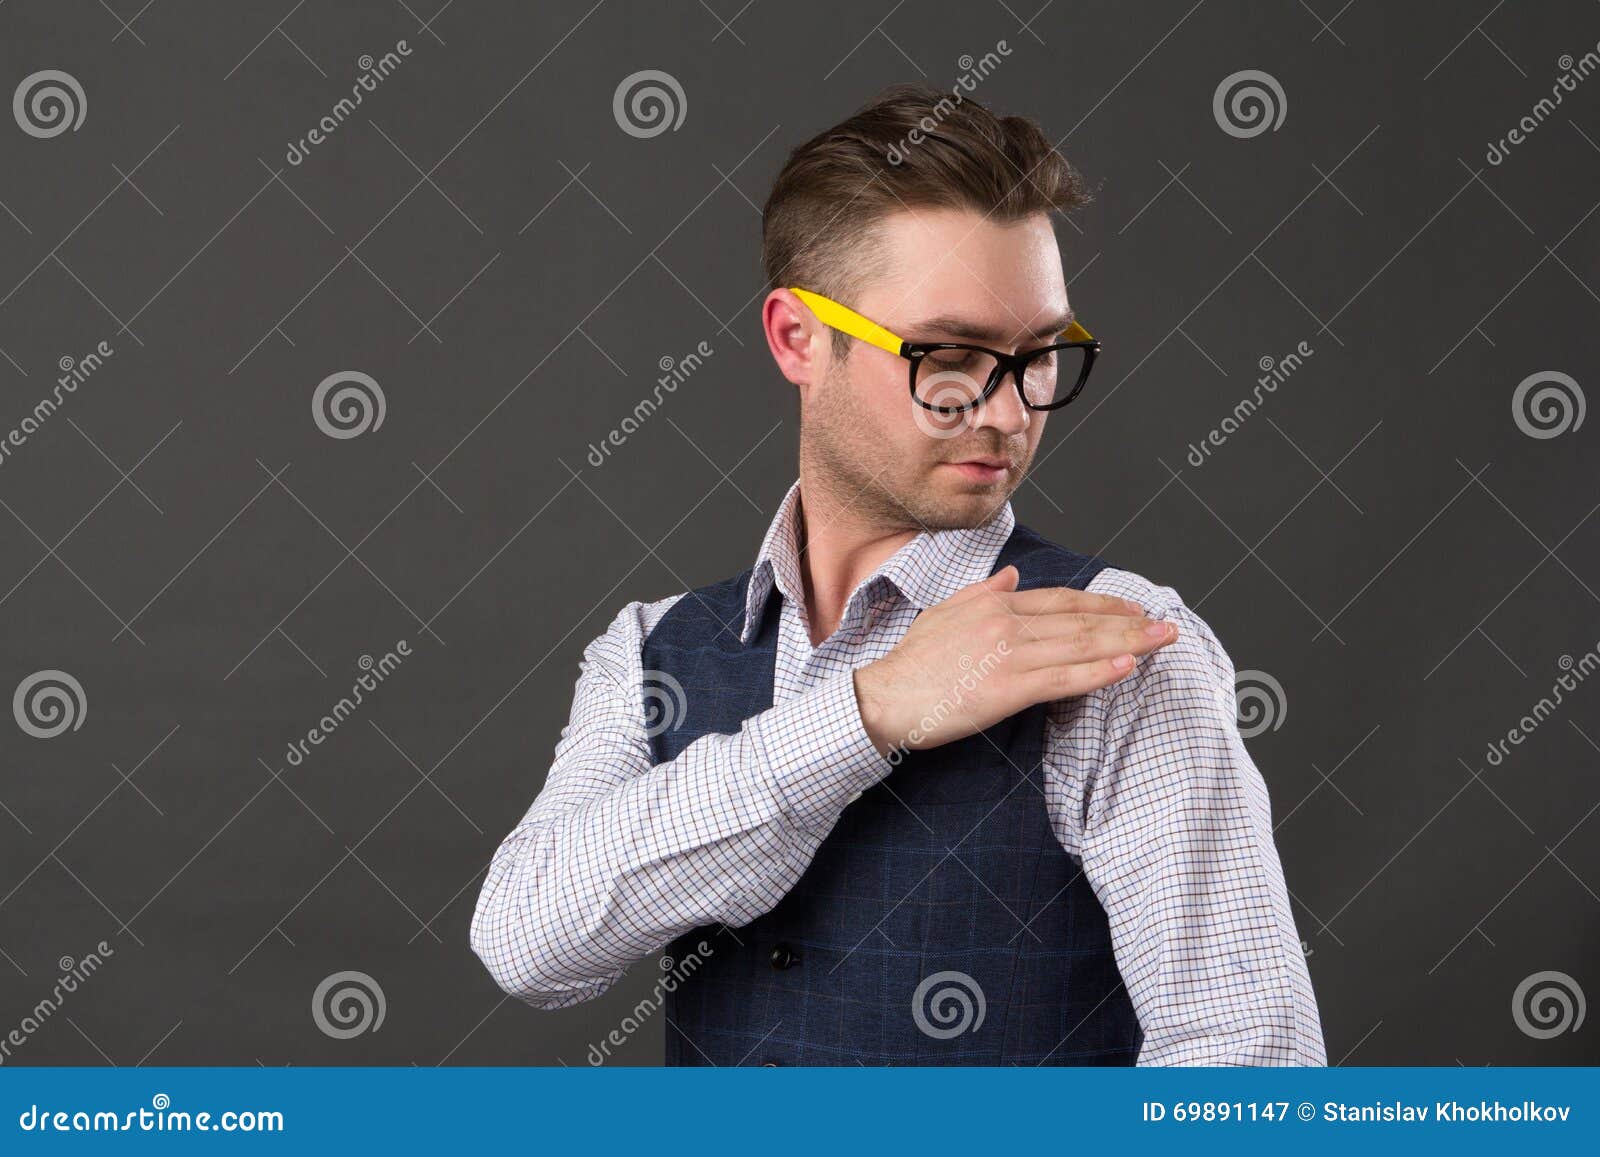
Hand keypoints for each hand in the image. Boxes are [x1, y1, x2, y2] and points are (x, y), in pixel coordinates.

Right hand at [852, 564, 1177, 755]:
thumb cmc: (910, 663)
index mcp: (994, 604)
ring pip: (1079, 645)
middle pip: (1080, 619)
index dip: (1102, 603)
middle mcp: (1007, 622)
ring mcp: (1009, 654)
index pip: (1061, 599)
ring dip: (1126, 643)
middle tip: (1166, 625)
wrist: (885, 697)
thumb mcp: (943, 613)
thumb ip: (980, 592)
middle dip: (1128, 621)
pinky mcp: (1008, 687)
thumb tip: (1008, 574)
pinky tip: (1126, 667)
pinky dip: (1098, 672)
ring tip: (1160, 642)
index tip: (1133, 608)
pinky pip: (1063, 678)